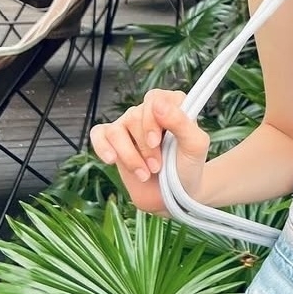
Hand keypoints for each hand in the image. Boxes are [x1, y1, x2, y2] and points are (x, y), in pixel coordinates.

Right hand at [89, 88, 209, 214]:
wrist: (173, 195)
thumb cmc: (188, 166)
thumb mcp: (194, 145)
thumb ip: (181, 122)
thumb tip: (158, 103)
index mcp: (172, 106)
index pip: (154, 99)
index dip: (152, 120)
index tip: (157, 142)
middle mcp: (148, 112)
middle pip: (134, 117)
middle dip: (145, 148)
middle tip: (157, 167)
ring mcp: (129, 125)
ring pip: (116, 130)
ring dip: (129, 156)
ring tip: (144, 174)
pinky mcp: (113, 141)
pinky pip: (98, 135)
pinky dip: (102, 147)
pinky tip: (111, 160)